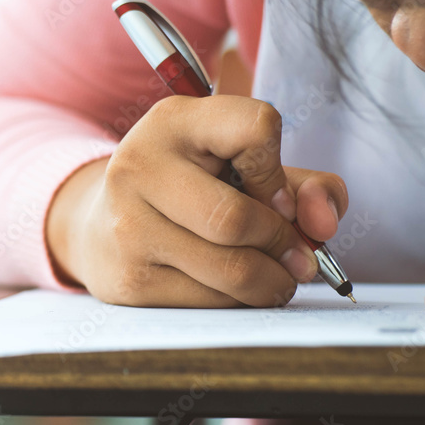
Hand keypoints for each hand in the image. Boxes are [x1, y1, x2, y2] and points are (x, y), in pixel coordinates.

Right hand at [46, 95, 348, 307]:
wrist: (102, 227)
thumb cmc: (191, 191)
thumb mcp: (241, 166)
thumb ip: (304, 186)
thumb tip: (323, 225)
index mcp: (174, 121)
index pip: (256, 128)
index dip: (280, 171)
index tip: (276, 195)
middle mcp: (140, 167)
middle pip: (238, 218)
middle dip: (284, 243)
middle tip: (297, 255)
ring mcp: (128, 226)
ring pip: (231, 269)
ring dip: (272, 281)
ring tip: (276, 276)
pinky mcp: (129, 279)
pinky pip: (212, 303)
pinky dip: (239, 302)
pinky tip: (233, 289)